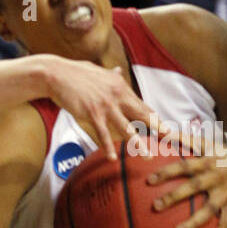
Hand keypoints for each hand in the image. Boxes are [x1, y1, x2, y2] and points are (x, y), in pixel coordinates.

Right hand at [38, 54, 159, 160]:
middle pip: (141, 114)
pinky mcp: (91, 112)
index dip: (154, 118)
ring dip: (138, 144)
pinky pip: (103, 133)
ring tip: (147, 156)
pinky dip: (108, 146)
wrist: (56, 73)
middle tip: (170, 138)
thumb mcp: (98, 72)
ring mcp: (105, 105)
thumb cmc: (76, 73)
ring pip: (126, 127)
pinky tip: (112, 157)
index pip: (141, 105)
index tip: (165, 128)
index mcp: (120, 85)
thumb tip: (118, 69)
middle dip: (158, 128)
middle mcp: (117, 95)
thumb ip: (111, 74)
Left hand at [148, 143, 226, 227]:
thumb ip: (185, 140)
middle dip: (175, 196)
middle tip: (156, 206)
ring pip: (209, 209)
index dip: (167, 171)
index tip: (149, 180)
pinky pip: (225, 224)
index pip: (184, 165)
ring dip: (194, 222)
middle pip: (194, 187)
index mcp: (207, 162)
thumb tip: (162, 133)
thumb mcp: (209, 144)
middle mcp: (216, 177)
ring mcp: (226, 194)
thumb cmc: (225, 156)